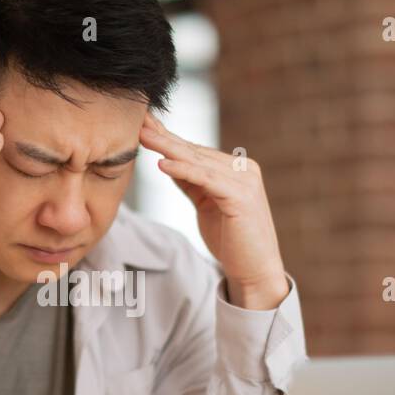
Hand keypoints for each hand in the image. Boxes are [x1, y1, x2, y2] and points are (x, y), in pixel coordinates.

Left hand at [139, 113, 288, 309]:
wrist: (255, 271)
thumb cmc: (232, 241)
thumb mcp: (207, 205)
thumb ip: (193, 183)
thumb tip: (169, 163)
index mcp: (237, 170)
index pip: (197, 151)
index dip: (170, 138)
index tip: (145, 125)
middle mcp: (244, 170)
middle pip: (196, 152)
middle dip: (165, 137)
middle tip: (139, 122)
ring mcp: (244, 182)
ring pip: (198, 162)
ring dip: (168, 148)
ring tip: (144, 136)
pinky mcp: (241, 197)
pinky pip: (205, 179)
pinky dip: (183, 171)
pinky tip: (162, 164)